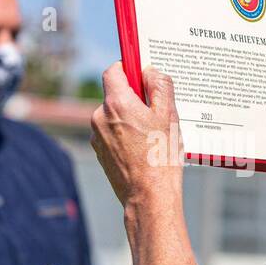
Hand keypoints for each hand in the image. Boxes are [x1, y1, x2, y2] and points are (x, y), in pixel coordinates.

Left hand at [90, 64, 182, 207]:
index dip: (127, 68)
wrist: (149, 196)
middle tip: (156, 110)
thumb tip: (150, 71)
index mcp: (116, 103)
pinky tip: (143, 148)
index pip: (113, 70)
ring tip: (152, 135)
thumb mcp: (169, 114)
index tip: (141, 72)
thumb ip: (160, 85)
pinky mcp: (99, 152)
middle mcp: (99, 117)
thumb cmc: (161, 156)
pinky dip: (125, 134)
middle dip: (134, 97)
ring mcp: (96, 136)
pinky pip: (112, 133)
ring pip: (114, 115)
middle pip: (115, 94)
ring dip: (130, 118)